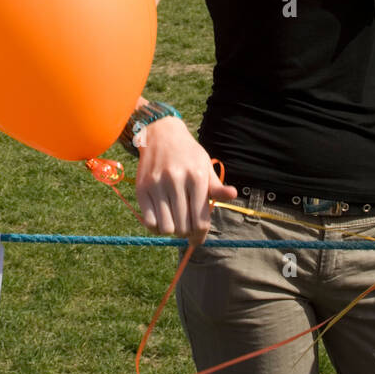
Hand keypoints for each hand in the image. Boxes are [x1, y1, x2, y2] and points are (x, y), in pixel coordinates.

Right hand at [134, 117, 237, 244]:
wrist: (160, 134)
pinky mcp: (141, 189)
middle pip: (184, 226)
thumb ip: (217, 186)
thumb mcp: (205, 165)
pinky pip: (149, 222)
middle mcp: (177, 180)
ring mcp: (157, 185)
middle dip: (187, 232)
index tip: (197, 239)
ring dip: (172, 230)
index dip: (200, 235)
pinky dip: (156, 227)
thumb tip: (233, 195)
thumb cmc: (188, 154)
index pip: (201, 220)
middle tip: (186, 228)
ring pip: (167, 227)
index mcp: (197, 177)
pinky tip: (161, 218)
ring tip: (174, 222)